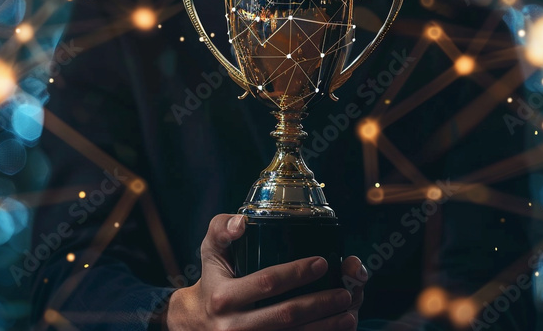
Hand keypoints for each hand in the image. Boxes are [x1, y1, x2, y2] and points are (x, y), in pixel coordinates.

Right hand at [164, 214, 366, 330]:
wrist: (194, 324)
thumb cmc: (211, 281)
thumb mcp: (210, 252)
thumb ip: (221, 229)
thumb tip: (243, 222)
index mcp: (223, 298)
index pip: (267, 283)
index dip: (297, 273)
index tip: (323, 262)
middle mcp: (233, 327)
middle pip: (286, 316)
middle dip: (320, 304)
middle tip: (345, 293)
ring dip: (325, 327)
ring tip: (348, 314)